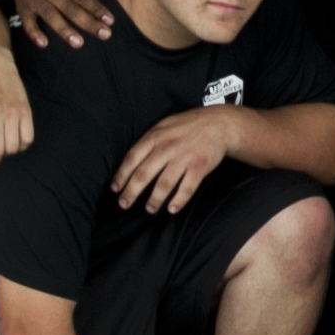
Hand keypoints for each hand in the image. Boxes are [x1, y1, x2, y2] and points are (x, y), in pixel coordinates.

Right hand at [16, 0, 111, 48]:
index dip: (95, 8)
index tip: (109, 21)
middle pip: (68, 8)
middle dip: (87, 23)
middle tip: (105, 35)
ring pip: (50, 16)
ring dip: (64, 31)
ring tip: (79, 44)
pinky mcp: (22, 5)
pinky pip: (26, 22)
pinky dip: (33, 34)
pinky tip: (44, 44)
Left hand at [112, 107, 240, 212]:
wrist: (219, 124)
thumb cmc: (188, 125)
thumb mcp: (164, 125)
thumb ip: (149, 141)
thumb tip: (131, 160)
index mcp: (155, 137)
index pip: (132, 159)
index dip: (121, 176)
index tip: (115, 189)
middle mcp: (167, 148)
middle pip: (144, 174)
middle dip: (131, 192)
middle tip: (124, 205)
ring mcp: (184, 158)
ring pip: (164, 184)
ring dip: (154, 200)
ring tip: (149, 210)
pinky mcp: (199, 167)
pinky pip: (187, 188)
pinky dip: (179, 200)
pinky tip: (172, 209)